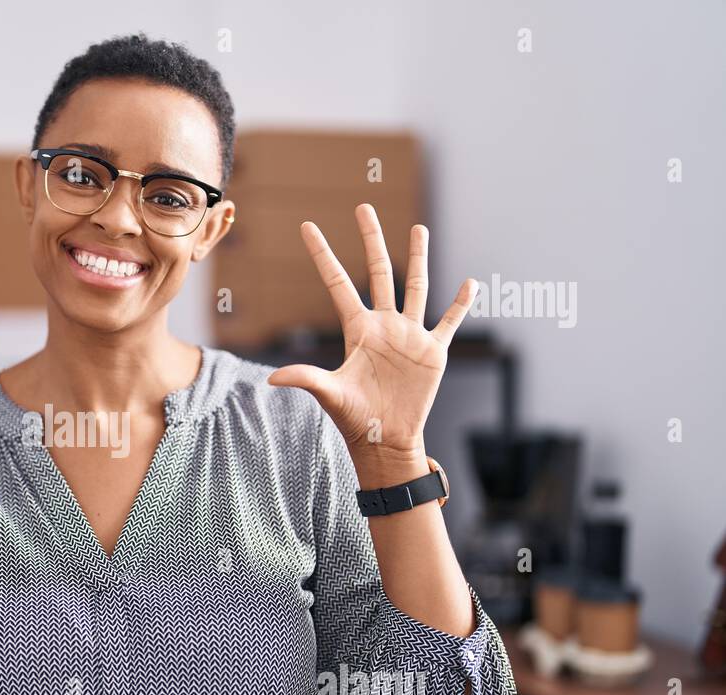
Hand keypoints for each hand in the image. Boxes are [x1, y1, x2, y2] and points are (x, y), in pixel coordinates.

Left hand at [268, 203, 475, 484]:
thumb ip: (306, 379)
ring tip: (418, 229)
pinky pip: (449, 321)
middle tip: (363, 207)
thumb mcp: (330, 394)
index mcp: (357, 329)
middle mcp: (383, 325)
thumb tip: (272, 379)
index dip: (322, 254)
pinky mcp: (433, 351)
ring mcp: (409, 335)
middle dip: (371, 240)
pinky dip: (461, 303)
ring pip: (415, 286)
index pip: (336, 282)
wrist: (386, 440)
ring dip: (417, 258)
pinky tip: (469, 284)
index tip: (307, 227)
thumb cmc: (355, 419)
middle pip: (378, 272)